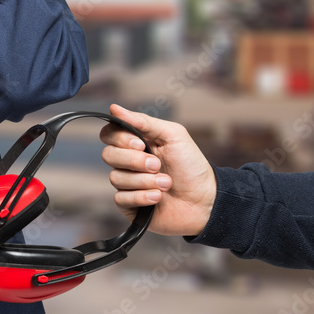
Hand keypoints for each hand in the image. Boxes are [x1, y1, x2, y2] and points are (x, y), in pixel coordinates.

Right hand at [100, 103, 217, 236]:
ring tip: (166, 184)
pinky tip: (158, 197)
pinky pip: (120, 198)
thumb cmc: (191, 166)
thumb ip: (143, 121)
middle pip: (108, 155)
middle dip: (135, 161)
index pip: (109, 134)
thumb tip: (114, 108)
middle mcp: (128, 162)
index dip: (119, 138)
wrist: (206, 201)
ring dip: (144, 181)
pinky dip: (142, 197)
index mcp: (136, 143)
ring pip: (116, 178)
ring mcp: (127, 184)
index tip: (140, 144)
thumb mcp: (173, 135)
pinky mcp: (129, 205)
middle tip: (157, 165)